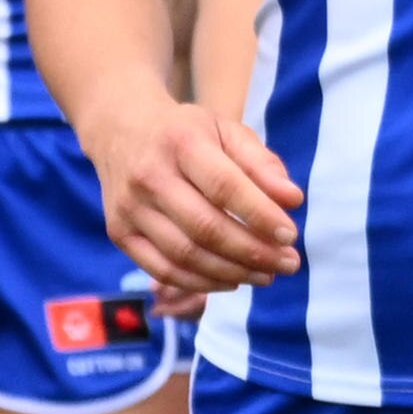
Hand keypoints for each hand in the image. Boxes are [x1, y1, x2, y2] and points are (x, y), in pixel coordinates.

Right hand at [87, 94, 301, 306]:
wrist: (121, 131)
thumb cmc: (186, 133)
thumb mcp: (226, 131)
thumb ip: (261, 163)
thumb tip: (293, 200)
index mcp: (180, 142)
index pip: (224, 186)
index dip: (260, 214)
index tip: (290, 234)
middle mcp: (149, 175)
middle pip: (205, 227)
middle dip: (253, 252)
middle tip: (289, 263)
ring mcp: (129, 208)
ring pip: (185, 255)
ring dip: (233, 272)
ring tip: (267, 275)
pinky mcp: (119, 233)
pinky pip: (163, 270)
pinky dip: (202, 283)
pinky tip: (232, 281)